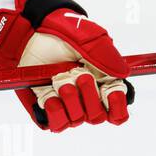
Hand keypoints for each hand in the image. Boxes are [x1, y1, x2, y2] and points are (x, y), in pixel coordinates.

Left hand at [0, 0, 132, 131]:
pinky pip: (56, 123)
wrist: (32, 31)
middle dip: (89, 95)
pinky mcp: (46, 106)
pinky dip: (55, 110)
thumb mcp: (91, 39)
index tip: (108, 90)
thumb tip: (123, 75)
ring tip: (60, 79)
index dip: (116, 105)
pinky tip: (50, 95)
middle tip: (78, 74)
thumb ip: (108, 57)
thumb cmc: (64, 33)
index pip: (117, 111)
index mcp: (103, 83)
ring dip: (70, 99)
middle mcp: (86, 97)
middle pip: (97, 116)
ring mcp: (66, 103)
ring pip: (77, 119)